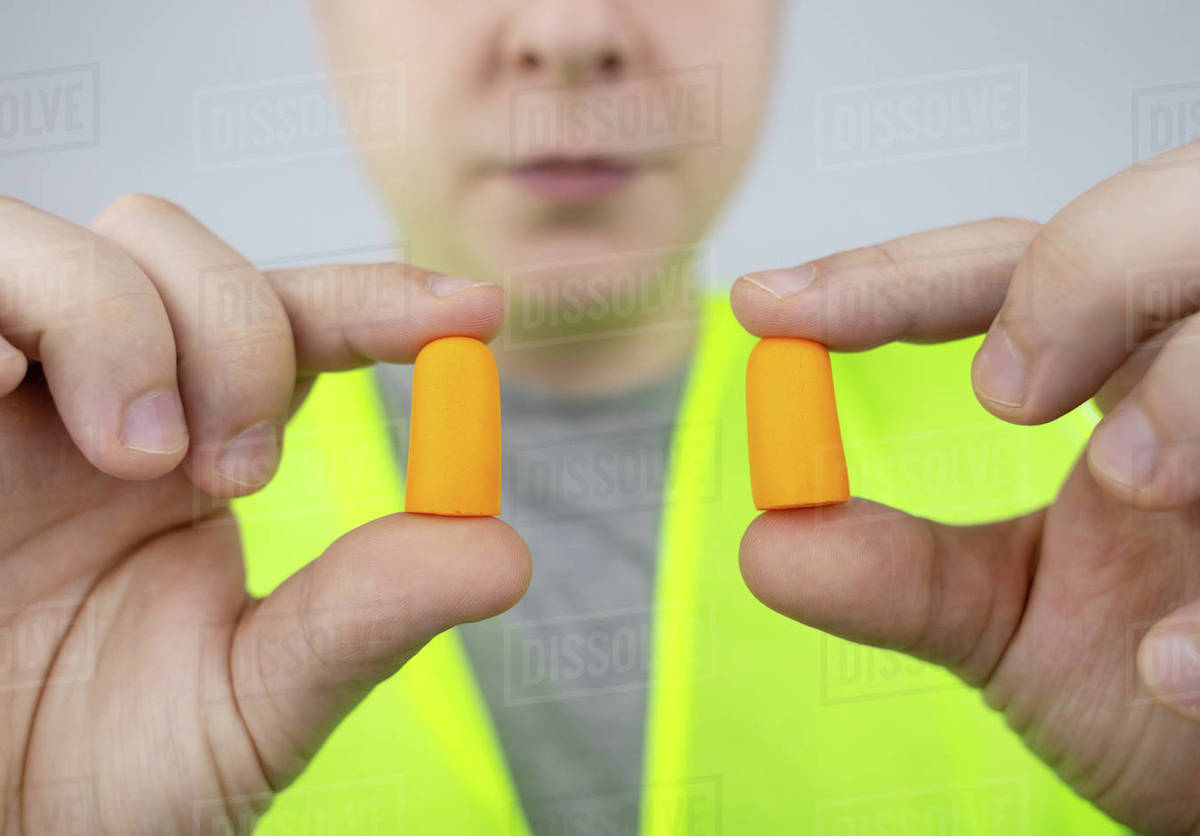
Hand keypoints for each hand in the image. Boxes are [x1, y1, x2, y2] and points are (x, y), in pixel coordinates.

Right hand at [0, 194, 529, 833]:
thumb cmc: (99, 779)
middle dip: (240, 333)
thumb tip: (504, 554)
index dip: (378, 299)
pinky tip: (6, 394)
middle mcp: (98, 406)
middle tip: (239, 472)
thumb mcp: (255, 699)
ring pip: (64, 245)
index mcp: (193, 454)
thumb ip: (367, 617)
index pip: (294, 324)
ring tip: (141, 456)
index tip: (474, 313)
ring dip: (125, 321)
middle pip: (177, 249)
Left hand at [732, 141, 1199, 833]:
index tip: (763, 306)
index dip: (888, 276)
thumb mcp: (1007, 624)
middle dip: (1079, 275)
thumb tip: (767, 542)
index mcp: (1120, 367)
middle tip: (1000, 393)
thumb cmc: (1143, 683)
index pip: (1006, 263)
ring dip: (1191, 389)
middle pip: (1162, 218)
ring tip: (1129, 484)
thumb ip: (898, 576)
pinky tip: (1174, 672)